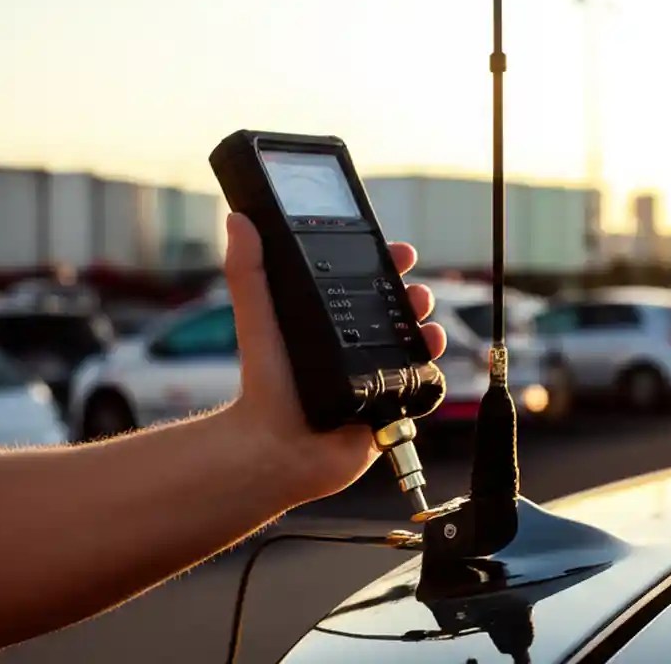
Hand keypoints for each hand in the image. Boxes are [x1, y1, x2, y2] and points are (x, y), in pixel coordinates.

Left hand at [221, 213, 445, 503]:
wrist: (278, 449)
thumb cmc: (264, 389)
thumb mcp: (259, 320)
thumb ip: (248, 272)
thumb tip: (238, 221)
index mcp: (327, 321)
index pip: (362, 282)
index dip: (384, 263)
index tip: (399, 250)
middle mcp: (353, 345)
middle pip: (395, 309)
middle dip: (412, 294)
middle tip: (416, 288)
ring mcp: (374, 374)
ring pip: (413, 342)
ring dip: (426, 325)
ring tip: (424, 319)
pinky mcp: (390, 404)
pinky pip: (423, 382)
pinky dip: (433, 366)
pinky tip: (430, 352)